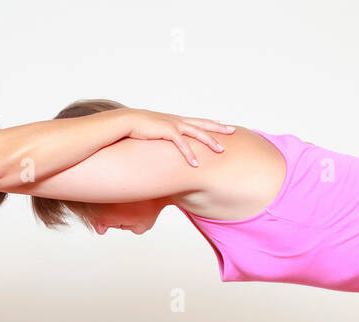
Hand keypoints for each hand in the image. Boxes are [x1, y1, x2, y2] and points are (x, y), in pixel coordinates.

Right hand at [119, 109, 234, 165]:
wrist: (126, 122)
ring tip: (220, 150)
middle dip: (218, 128)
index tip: (223, 125)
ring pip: (197, 133)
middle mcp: (177, 121)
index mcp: (175, 121)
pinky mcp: (166, 131)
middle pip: (203, 124)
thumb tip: (166, 146)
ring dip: (209, 142)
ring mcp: (173, 125)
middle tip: (232, 131)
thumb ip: (163, 138)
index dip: (211, 124)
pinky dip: (189, 154)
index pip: (198, 122)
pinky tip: (195, 163)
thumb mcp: (154, 133)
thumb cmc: (137, 129)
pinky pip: (181, 144)